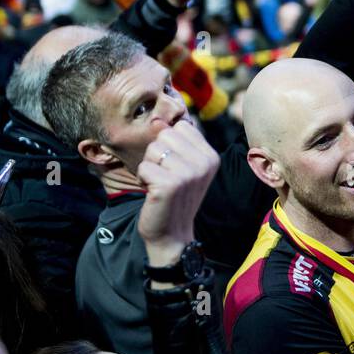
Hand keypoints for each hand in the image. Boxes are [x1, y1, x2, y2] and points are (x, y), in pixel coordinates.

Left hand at [136, 121, 219, 271]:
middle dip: (157, 154)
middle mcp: (204, 163)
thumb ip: (173, 141)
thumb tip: (157, 120)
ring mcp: (188, 174)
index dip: (170, 144)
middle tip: (165, 176)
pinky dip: (142, 180)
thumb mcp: (180, 165)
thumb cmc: (174, 196)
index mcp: (211, 156)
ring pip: (152, 150)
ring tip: (159, 184)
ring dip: (149, 168)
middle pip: (165, 135)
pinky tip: (153, 193)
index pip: (180, 127)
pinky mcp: (169, 185)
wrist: (172, 234)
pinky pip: (144, 167)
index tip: (175, 166)